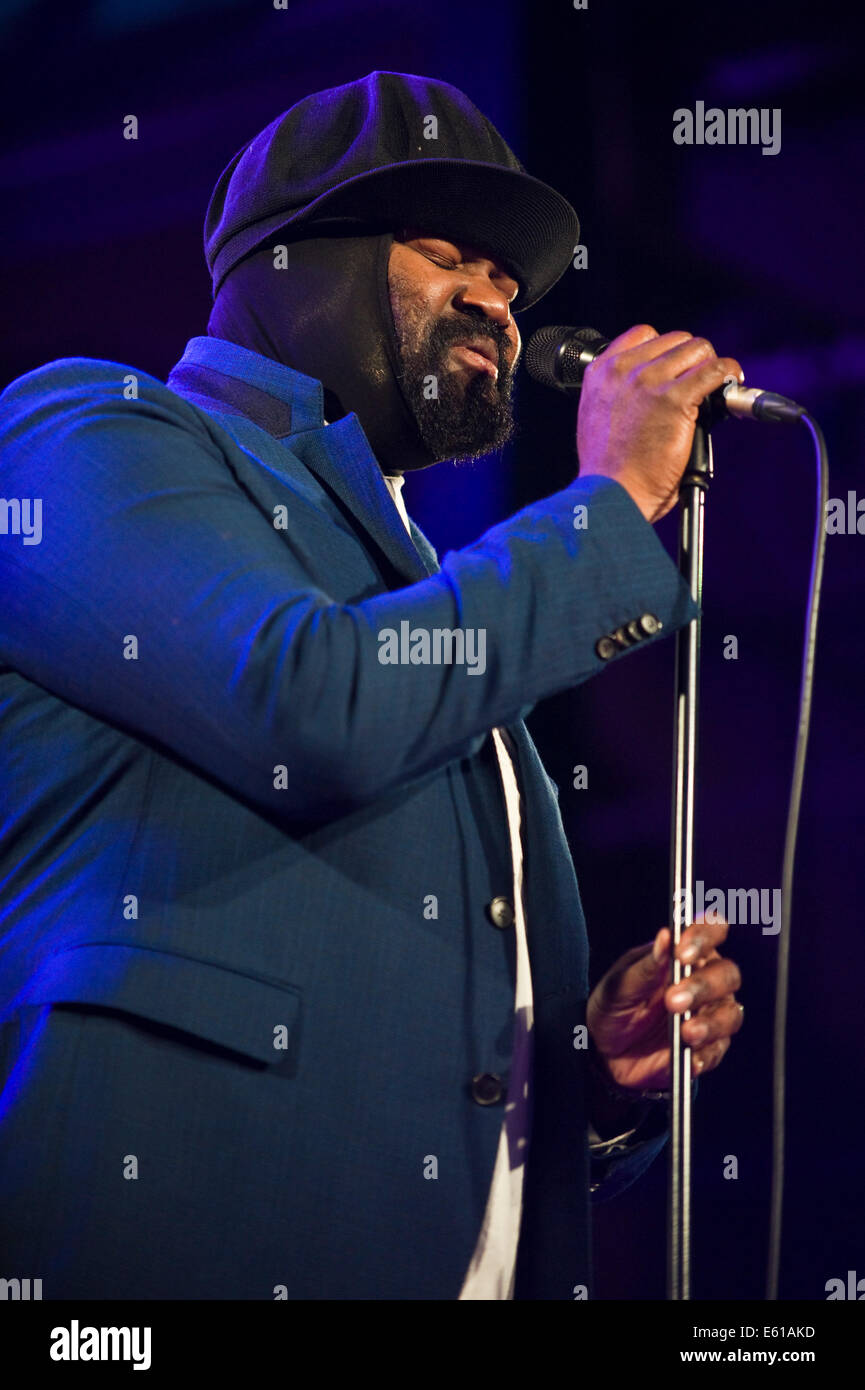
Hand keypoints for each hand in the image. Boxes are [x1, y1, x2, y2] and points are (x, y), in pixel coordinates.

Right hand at [576, 325, 743, 522]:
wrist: (610, 494)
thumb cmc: (607, 471)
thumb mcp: (598, 416)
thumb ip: (619, 394)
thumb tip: (652, 389)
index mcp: (600, 372)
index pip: (643, 335)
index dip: (665, 350)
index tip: (675, 368)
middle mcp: (623, 370)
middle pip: (675, 339)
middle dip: (691, 359)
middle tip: (699, 382)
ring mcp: (649, 382)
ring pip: (697, 349)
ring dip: (710, 365)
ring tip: (715, 385)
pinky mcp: (675, 399)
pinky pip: (715, 370)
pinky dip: (729, 373)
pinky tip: (732, 384)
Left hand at [586, 917, 743, 1093]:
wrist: (603, 1051)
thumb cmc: (613, 1005)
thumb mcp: (620, 985)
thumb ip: (646, 966)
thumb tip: (666, 936)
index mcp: (685, 953)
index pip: (711, 930)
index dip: (704, 936)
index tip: (682, 953)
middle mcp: (705, 980)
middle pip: (726, 974)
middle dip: (703, 986)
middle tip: (674, 1000)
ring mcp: (710, 1015)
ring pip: (729, 1014)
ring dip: (709, 1024)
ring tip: (686, 1033)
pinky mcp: (708, 1048)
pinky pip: (717, 1051)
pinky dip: (704, 1054)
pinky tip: (690, 1059)